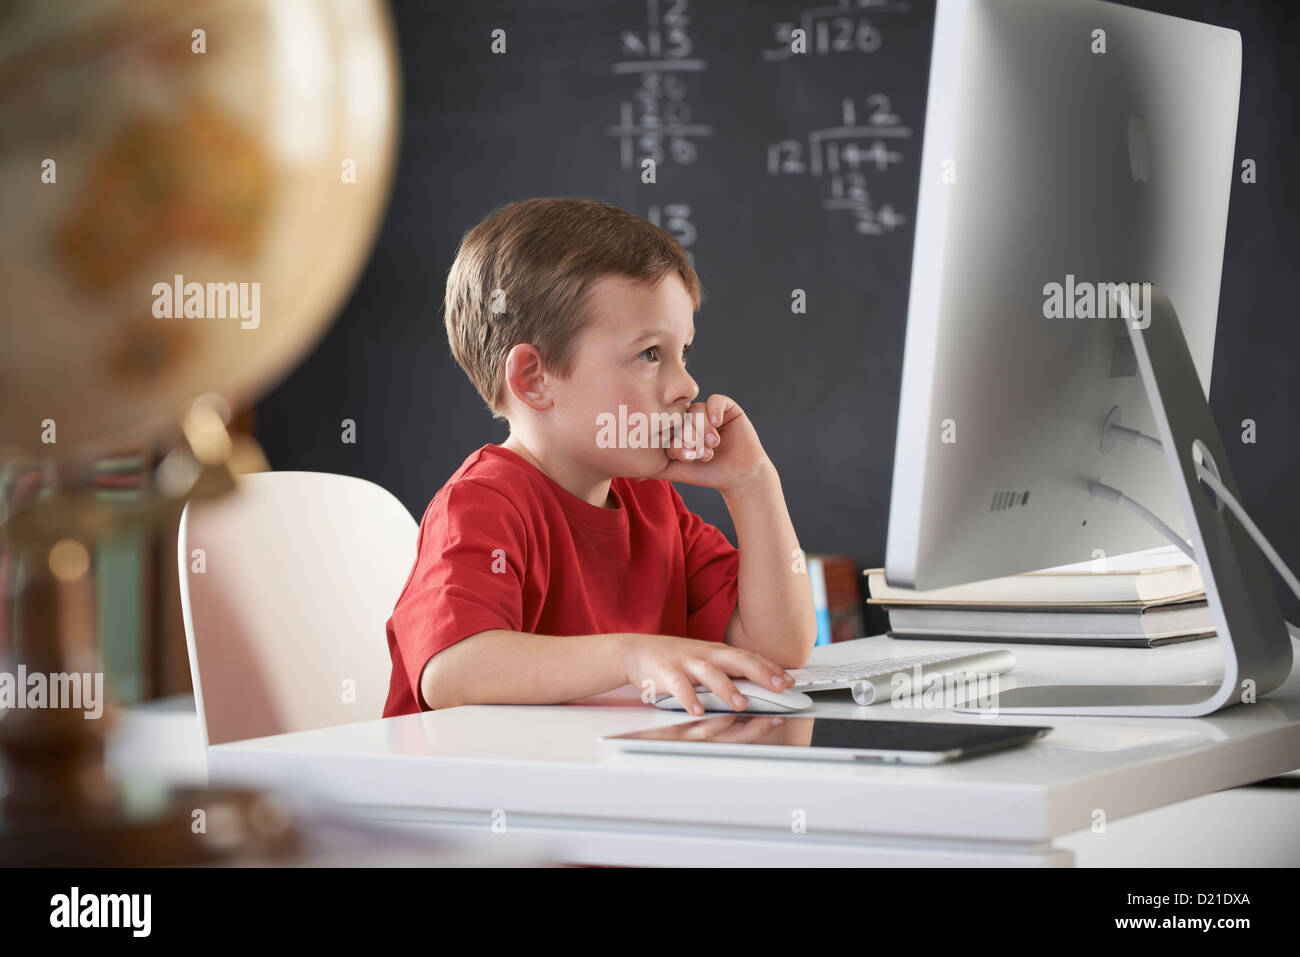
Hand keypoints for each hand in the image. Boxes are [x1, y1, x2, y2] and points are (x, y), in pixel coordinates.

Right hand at [622, 634, 796, 715]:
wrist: (637, 651)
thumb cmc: (674, 659)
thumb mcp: (705, 660)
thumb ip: (728, 670)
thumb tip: (759, 683)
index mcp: (717, 652)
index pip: (750, 658)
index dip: (771, 668)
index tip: (791, 680)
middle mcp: (705, 655)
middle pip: (738, 660)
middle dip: (761, 673)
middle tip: (779, 687)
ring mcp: (686, 663)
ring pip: (710, 673)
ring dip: (727, 688)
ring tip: (741, 704)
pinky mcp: (666, 673)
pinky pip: (679, 687)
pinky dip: (689, 699)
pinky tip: (697, 711)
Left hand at [654, 393, 770, 491]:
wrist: (737, 476)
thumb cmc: (706, 474)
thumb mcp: (677, 471)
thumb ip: (655, 469)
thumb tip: (633, 475)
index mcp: (677, 428)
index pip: (667, 426)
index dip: (675, 441)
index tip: (685, 457)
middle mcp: (691, 417)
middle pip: (680, 417)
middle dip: (690, 437)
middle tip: (700, 453)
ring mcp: (708, 411)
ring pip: (697, 410)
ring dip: (703, 429)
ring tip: (712, 445)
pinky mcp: (727, 408)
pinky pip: (716, 400)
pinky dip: (714, 410)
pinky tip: (717, 424)